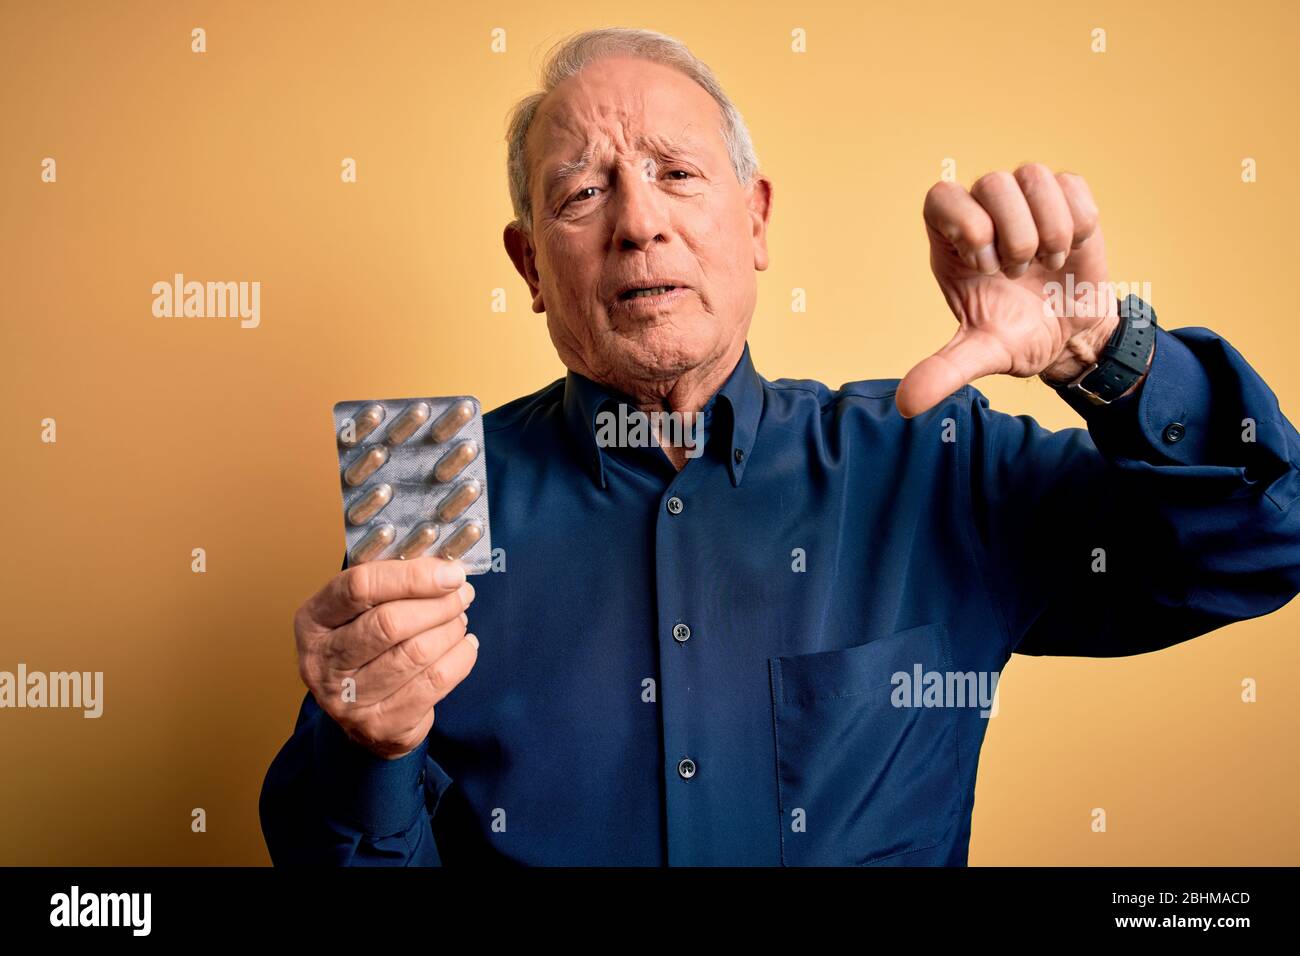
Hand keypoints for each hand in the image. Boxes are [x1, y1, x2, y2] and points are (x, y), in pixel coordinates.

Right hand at [293, 555, 478, 759]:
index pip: (359, 586)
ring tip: (459, 619)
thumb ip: (392, 583)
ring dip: (450, 629)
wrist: (361, 716)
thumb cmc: (365, 647)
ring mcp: (347, 699)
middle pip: (389, 623)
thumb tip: (444, 563)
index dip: (411, 575)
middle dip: (437, 604)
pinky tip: (464, 645)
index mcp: (312, 621)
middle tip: (462, 594)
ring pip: (415, 653)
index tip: (449, 572)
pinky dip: (460, 657)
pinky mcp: (380, 724)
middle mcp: (321, 662)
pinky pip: (434, 682)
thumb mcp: (361, 610)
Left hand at [896, 164, 1121, 416]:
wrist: (1072, 336)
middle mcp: (984, 211)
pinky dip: (1078, 224)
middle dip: (1015, 235)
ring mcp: (1025, 200)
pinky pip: (1071, 185)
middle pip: (992, 182)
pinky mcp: (1065, 198)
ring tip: (1047, 265)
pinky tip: (1070, 252)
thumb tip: (905, 404)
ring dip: (1049, 230)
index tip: (985, 266)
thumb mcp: (981, 354)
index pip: (940, 196)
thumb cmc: (1017, 337)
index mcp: (952, 240)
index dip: (966, 224)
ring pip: (1033, 175)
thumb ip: (944, 371)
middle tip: (1019, 272)